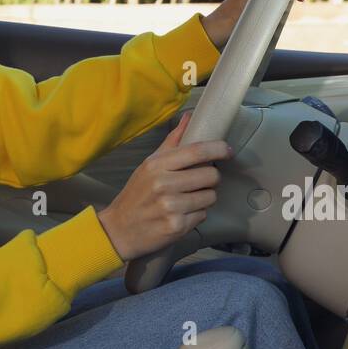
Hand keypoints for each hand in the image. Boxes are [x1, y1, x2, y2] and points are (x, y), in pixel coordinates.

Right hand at [96, 111, 234, 261]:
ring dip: (205, 198)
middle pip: (210, 175)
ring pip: (210, 196)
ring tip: (188, 199)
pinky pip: (203, 215)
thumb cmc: (136, 195)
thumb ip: (171, 143)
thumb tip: (189, 118)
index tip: (227, 150)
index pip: (196, 151)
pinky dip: (197, 214)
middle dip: (211, 178)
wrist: (120, 229)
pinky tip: (182, 214)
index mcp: (156, 165)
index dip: (218, 148)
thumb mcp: (148, 165)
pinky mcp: (177, 226)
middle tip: (201, 181)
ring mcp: (171, 206)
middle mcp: (163, 184)